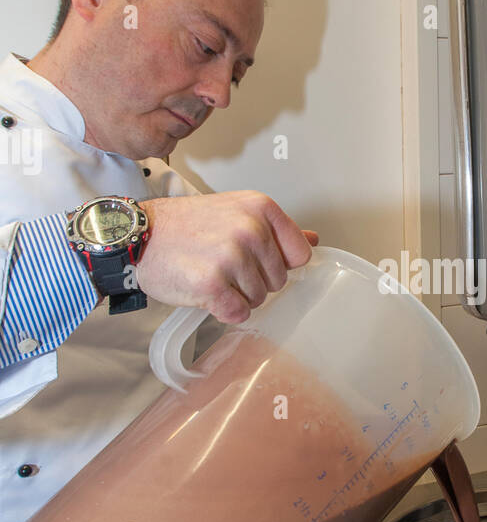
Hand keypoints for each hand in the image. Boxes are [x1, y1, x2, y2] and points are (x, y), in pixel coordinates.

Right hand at [135, 190, 318, 323]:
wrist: (138, 235)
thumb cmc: (184, 226)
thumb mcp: (235, 211)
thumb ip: (275, 229)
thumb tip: (312, 240)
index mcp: (260, 208)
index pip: (300, 254)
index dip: (278, 264)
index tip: (255, 259)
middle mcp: (250, 229)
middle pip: (278, 281)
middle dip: (253, 281)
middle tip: (222, 264)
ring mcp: (232, 256)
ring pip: (259, 299)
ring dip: (236, 296)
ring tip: (210, 274)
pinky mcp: (212, 284)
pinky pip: (237, 313)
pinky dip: (222, 310)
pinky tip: (204, 291)